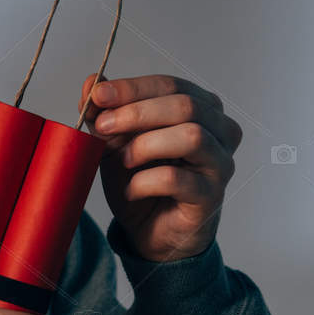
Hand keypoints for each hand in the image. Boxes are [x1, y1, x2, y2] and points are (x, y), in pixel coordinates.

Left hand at [84, 73, 241, 261]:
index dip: (133, 88)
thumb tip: (93, 83)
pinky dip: (144, 182)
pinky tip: (131, 190)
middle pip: (185, 106)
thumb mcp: (115, 142)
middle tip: (103, 126)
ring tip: (122, 160)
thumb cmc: (140, 180)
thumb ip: (106, 112)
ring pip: (191, 137)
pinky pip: (178, 179)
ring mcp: (220, 163)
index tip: (98, 96)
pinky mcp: (211, 196)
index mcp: (202, 108)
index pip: (171, 86)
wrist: (150, 232)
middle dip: (137, 113)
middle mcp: (220, 131)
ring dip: (145, 145)